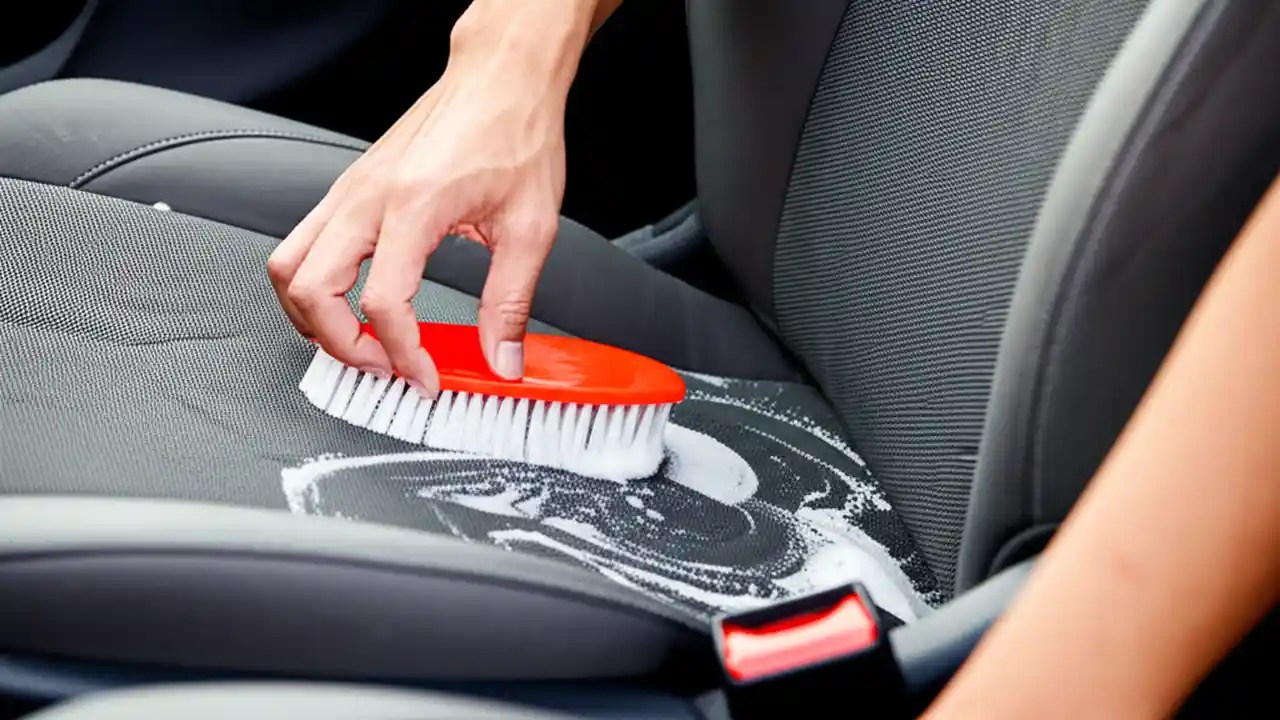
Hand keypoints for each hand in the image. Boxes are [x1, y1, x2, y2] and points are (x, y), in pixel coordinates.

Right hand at [267, 0, 593, 394]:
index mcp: (413, 206)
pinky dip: (315, 285)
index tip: (426, 378)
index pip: (381, 303)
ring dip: (312, 316)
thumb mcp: (530, 229)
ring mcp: (350, 190)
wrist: (502, 79)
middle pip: (308, 289)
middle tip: (383, 367)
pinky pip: (304, 244)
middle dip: (339, 344)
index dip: (402, 355)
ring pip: (288, 265)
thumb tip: (500, 358)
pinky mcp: (350, 188)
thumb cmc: (515, 134)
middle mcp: (367, 196)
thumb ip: (509, 303)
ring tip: (359, 342)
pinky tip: (354, 302)